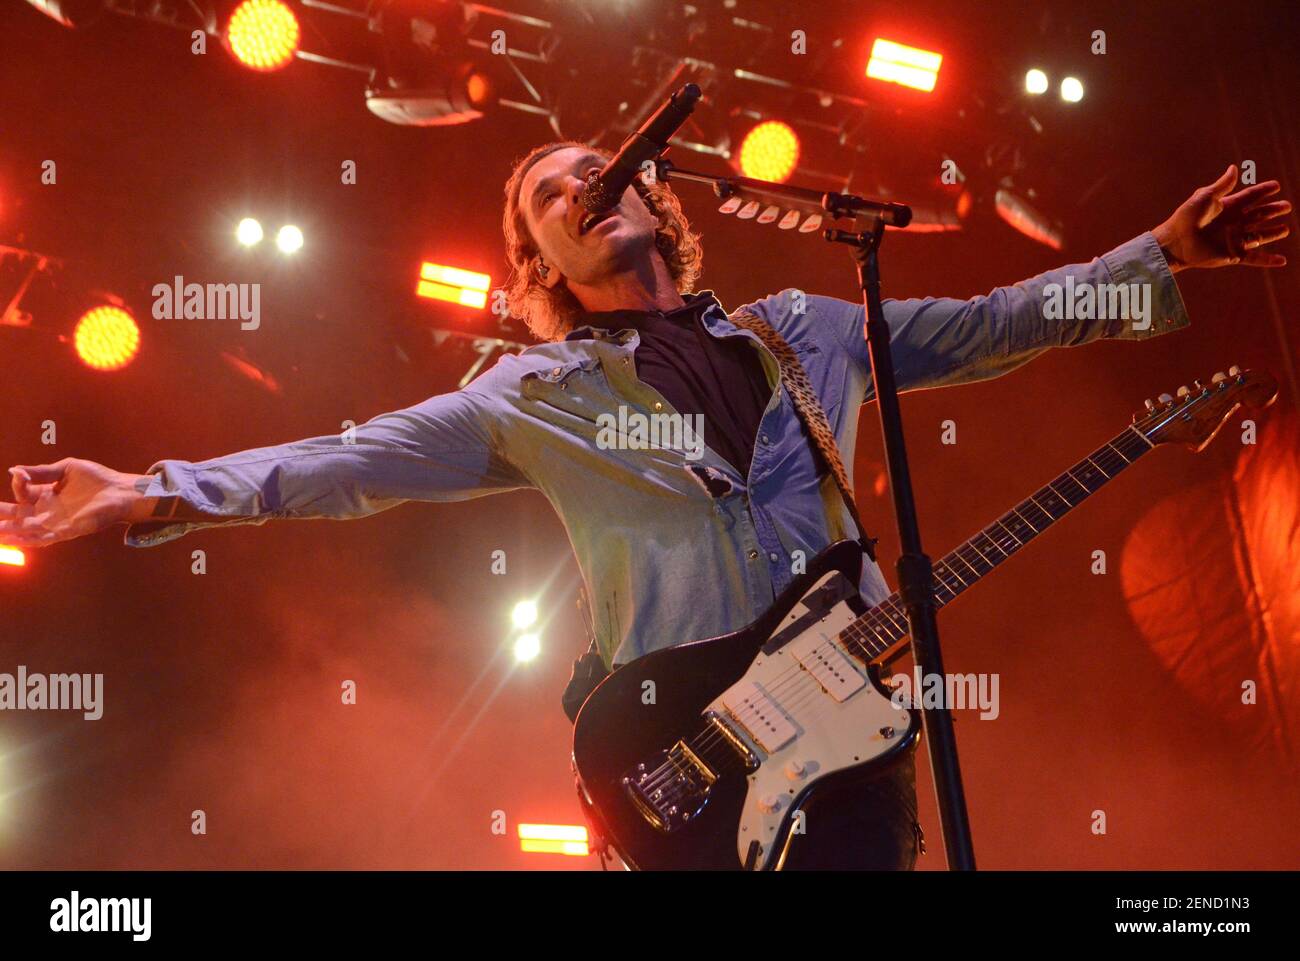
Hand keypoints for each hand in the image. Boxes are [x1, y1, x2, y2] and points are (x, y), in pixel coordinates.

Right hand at [0, 458, 139, 547]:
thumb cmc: (97, 478)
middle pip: (18, 516)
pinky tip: (15, 539)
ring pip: (27, 530)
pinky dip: (29, 539)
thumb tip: (14, 470)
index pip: (22, 494)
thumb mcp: (65, 469)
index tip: (20, 476)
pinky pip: (45, 538)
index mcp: (46, 495)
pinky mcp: (69, 530)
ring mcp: (57, 522)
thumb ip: (41, 472)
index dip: (18, 485)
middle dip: (2, 518)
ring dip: (10, 532)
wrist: (121, 490)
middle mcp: (48, 511)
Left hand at [1151, 164, 1290, 271]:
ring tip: (1286, 230)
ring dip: (1273, 233)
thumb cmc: (1187, 218)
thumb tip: (1234, 168)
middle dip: (1273, 210)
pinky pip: (1255, 258)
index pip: (1250, 196)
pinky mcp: (1233, 255)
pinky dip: (1268, 260)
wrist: (1176, 242)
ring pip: (1260, 235)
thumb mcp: (1205, 197)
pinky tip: (1282, 261)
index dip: (1263, 191)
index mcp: (1228, 207)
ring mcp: (1235, 239)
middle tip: (1287, 206)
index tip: (1276, 185)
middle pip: (1259, 215)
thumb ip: (1222, 185)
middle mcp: (1234, 222)